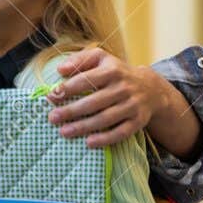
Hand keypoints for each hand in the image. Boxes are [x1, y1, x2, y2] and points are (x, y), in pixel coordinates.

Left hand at [48, 47, 181, 149]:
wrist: (150, 88)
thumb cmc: (116, 73)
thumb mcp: (101, 59)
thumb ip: (80, 60)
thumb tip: (60, 69)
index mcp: (113, 70)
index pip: (87, 79)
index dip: (68, 88)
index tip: (52, 96)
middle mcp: (124, 87)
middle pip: (95, 102)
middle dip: (72, 111)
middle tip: (52, 118)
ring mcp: (132, 105)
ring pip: (106, 118)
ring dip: (84, 126)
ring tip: (64, 132)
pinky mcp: (138, 120)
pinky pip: (122, 132)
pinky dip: (106, 139)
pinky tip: (89, 143)